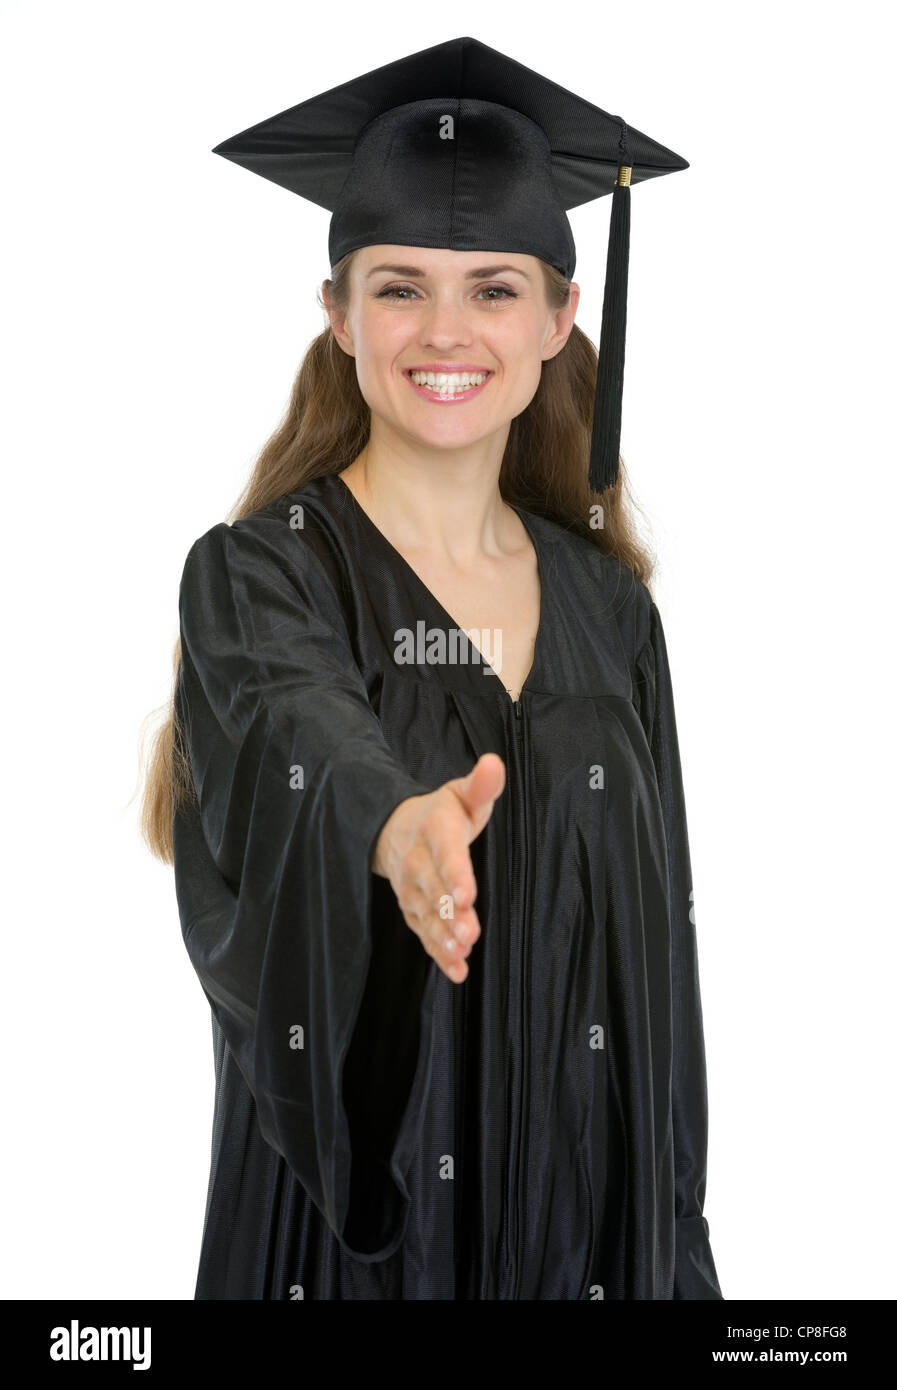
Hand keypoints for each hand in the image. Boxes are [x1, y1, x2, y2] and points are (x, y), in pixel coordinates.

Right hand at [372, 754, 505, 982]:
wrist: (392, 830)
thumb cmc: (440, 814)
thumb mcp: (460, 794)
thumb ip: (481, 785)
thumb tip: (495, 763)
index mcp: (435, 830)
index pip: (445, 852)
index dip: (455, 874)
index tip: (467, 894)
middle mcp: (418, 862)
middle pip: (433, 890)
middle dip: (450, 914)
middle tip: (469, 933)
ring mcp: (412, 889)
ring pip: (426, 916)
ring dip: (443, 938)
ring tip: (462, 954)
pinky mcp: (413, 910)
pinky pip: (423, 934)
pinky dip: (438, 953)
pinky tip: (457, 970)